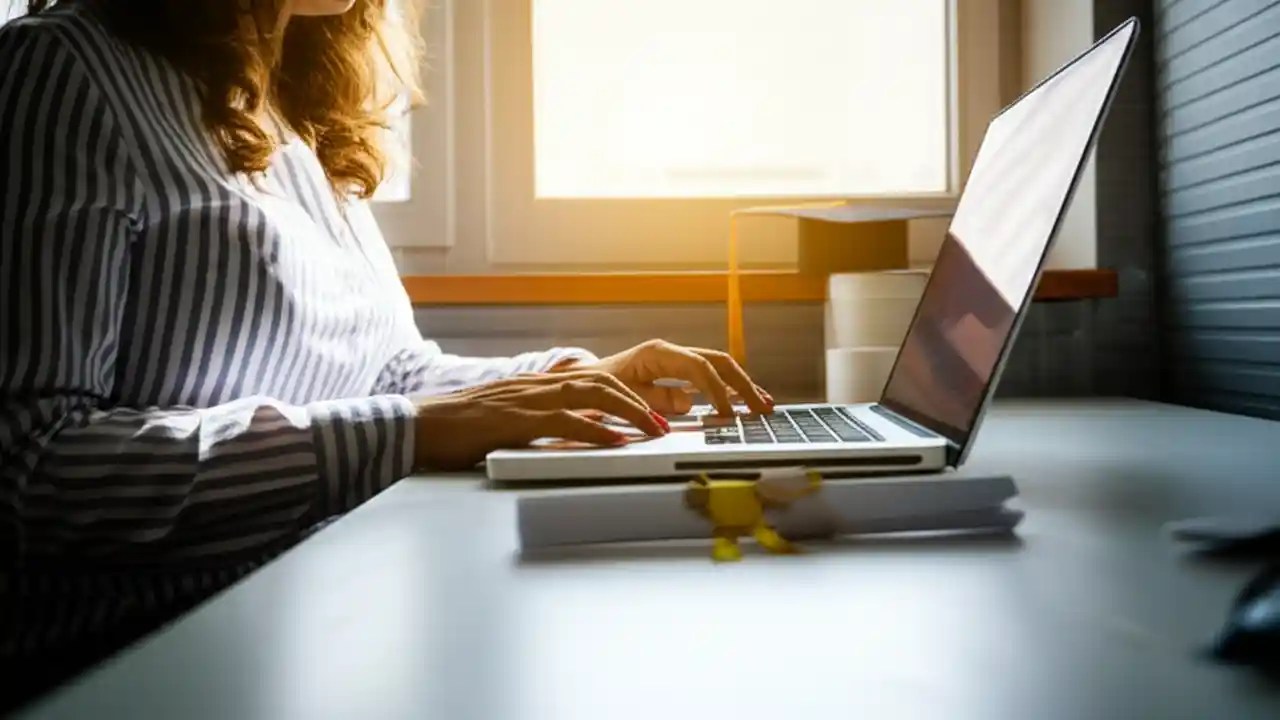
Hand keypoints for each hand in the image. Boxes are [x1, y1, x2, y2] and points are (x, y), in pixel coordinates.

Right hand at [412, 370, 668, 469]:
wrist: (419, 425)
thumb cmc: (456, 428)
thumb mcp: (504, 418)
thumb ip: (534, 419)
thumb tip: (565, 430)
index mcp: (535, 385)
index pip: (591, 378)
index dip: (625, 393)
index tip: (648, 413)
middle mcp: (536, 386)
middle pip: (600, 381)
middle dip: (636, 401)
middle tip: (661, 424)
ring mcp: (528, 400)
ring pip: (591, 394)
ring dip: (628, 412)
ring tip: (651, 431)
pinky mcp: (517, 420)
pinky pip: (566, 421)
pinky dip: (595, 431)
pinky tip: (615, 442)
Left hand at [559, 339, 773, 415]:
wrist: (586, 380)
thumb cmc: (600, 387)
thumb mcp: (623, 396)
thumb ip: (655, 400)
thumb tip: (688, 403)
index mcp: (658, 353)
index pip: (698, 368)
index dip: (717, 390)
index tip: (728, 413)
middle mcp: (671, 352)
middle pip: (717, 361)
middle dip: (742, 383)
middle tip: (762, 406)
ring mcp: (677, 359)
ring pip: (718, 366)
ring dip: (741, 385)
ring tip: (763, 403)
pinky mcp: (678, 370)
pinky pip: (709, 376)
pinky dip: (728, 388)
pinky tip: (744, 401)